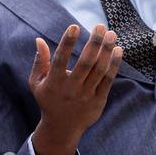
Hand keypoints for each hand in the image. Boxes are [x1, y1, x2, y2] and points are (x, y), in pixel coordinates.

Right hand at [28, 24, 122, 154]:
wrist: (61, 128)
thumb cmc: (48, 100)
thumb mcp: (37, 83)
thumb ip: (40, 62)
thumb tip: (39, 40)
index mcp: (54, 82)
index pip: (60, 59)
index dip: (67, 43)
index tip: (74, 26)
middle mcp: (71, 88)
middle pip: (85, 63)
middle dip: (94, 43)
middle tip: (101, 26)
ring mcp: (86, 95)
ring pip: (99, 70)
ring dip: (107, 51)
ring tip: (112, 34)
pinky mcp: (98, 100)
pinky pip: (108, 80)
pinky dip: (114, 65)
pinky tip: (118, 50)